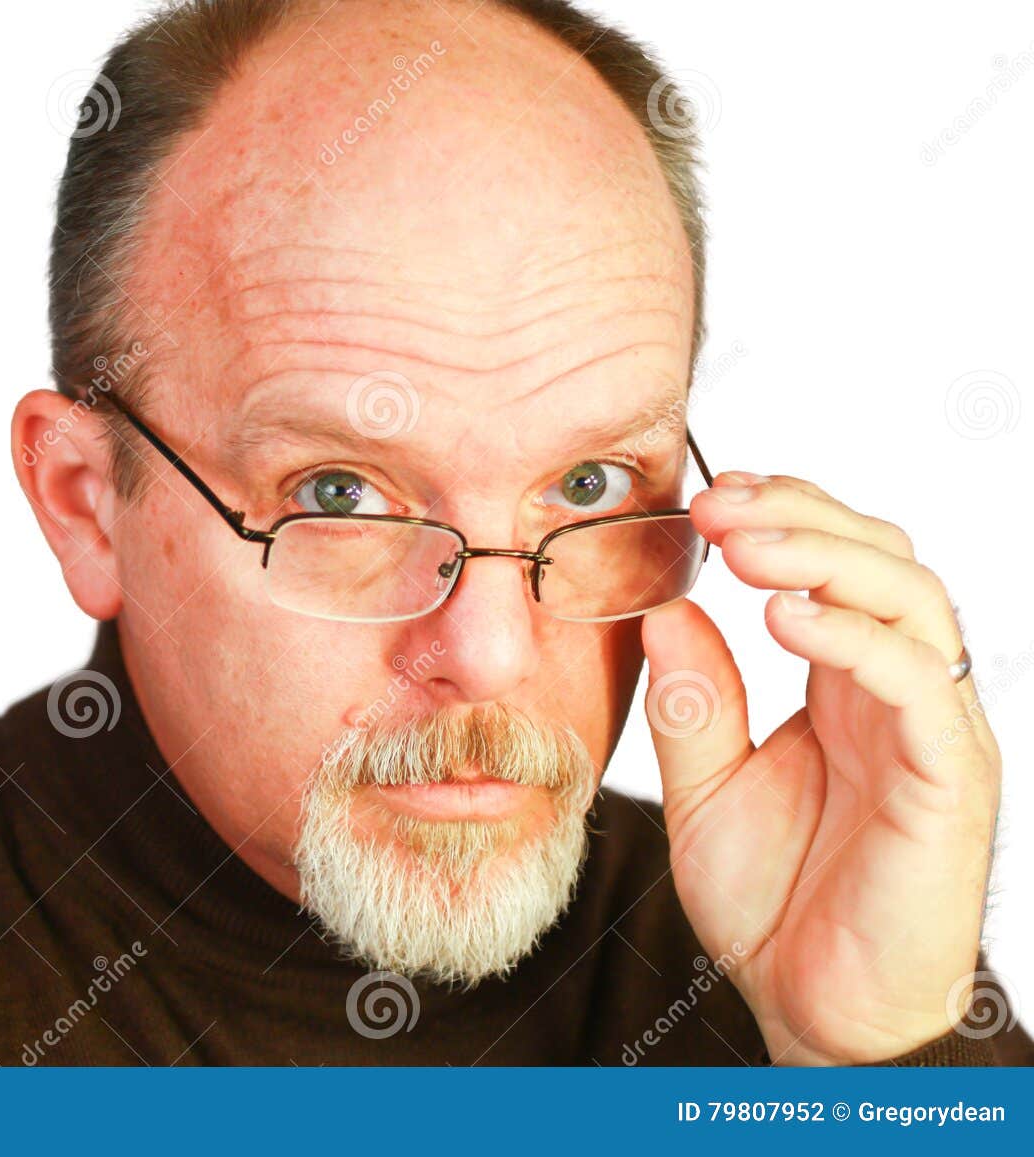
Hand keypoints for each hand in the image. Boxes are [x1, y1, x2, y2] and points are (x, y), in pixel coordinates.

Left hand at [639, 471, 1000, 1064]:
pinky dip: (859, 640)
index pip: (835, 566)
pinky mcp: (949, 780)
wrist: (816, 1010)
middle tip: (718, 504)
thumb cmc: (774, 901)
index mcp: (842, 687)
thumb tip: (665, 609)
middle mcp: (896, 695)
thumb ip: (694, 703)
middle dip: (801, 515)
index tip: (704, 501)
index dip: (781, 518)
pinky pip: (921, 686)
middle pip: (882, 560)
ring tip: (748, 545)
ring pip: (913, 602)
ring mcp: (931, 732)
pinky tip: (789, 618)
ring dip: (827, 557)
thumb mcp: (706, 789)